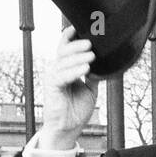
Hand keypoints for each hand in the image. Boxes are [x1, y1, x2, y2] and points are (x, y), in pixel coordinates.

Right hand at [40, 26, 99, 149]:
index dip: (70, 36)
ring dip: (78, 57)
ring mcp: (53, 77)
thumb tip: (103, 63)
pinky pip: (62, 75)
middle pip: (65, 51)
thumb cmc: (76, 110)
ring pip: (64, 61)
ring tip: (91, 56)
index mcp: (65, 68)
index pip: (65, 48)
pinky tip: (85, 69)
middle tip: (90, 43)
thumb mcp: (90, 88)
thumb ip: (93, 75)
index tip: (78, 27)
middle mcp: (57, 70)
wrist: (68, 128)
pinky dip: (74, 71)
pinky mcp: (52, 87)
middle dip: (77, 45)